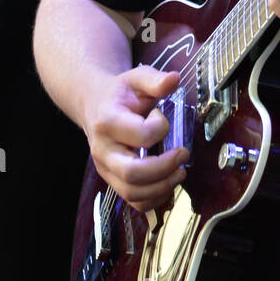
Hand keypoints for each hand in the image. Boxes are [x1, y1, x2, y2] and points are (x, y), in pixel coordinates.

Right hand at [82, 66, 188, 213]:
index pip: (140, 135)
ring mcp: (106, 168)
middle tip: (183, 155)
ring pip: (132, 192)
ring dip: (162, 187)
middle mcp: (103, 149)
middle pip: (132, 173)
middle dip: (164, 169)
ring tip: (180, 172)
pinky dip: (154, 199)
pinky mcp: (113, 180)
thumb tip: (174, 79)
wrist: (96, 105)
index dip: (160, 128)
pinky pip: (133, 201)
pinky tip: (168, 184)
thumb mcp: (137, 79)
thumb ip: (155, 80)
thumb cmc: (121, 94)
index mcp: (107, 121)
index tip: (163, 117)